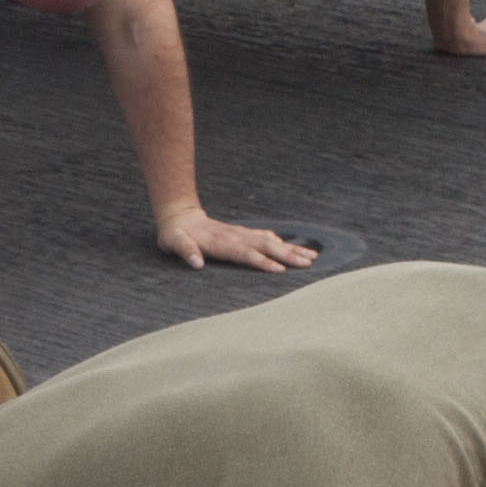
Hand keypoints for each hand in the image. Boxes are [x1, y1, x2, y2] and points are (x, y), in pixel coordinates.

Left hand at [157, 205, 318, 273]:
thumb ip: (185, 251)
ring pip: (270, 241)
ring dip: (291, 249)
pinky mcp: (242, 233)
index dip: (262, 262)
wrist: (180, 216)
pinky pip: (265, 237)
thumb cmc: (176, 235)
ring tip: (311, 256)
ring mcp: (241, 233)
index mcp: (221, 243)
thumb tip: (196, 262)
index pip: (246, 254)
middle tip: (309, 263)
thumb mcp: (174, 242)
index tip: (280, 270)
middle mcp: (235, 237)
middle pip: (266, 246)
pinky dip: (280, 243)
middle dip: (288, 255)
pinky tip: (292, 248)